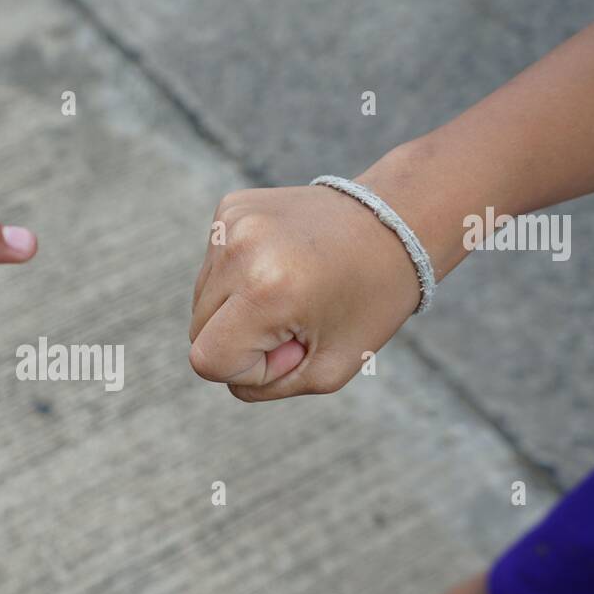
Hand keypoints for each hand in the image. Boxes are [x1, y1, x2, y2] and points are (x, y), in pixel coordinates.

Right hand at [188, 184, 421, 400]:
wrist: (396, 223)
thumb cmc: (369, 303)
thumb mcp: (328, 371)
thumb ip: (264, 386)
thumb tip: (220, 362)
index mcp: (267, 291)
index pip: (207, 361)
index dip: (248, 370)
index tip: (293, 348)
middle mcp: (241, 250)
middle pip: (197, 332)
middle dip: (240, 341)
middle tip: (296, 320)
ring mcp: (231, 222)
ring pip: (201, 300)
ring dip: (238, 309)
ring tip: (289, 290)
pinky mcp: (229, 207)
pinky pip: (212, 268)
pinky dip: (238, 277)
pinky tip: (279, 264)